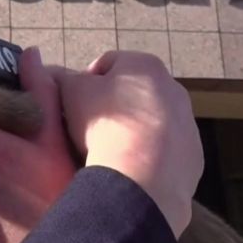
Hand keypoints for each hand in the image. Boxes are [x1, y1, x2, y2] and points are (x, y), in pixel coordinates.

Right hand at [53, 51, 202, 237]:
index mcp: (144, 65)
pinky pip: (167, 152)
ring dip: (134, 132)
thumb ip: (60, 76)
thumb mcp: (70, 92)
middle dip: (113, 107)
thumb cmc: (104, 125)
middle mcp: (173, 88)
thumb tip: (49, 71)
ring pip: (153, 123)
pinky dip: (151, 157)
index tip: (73, 104)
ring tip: (111, 154)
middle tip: (90, 129)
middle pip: (133, 93)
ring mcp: (188, 124)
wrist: (142, 179)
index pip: (108, 63)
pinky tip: (133, 170)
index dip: (85, 82)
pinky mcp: (194, 156)